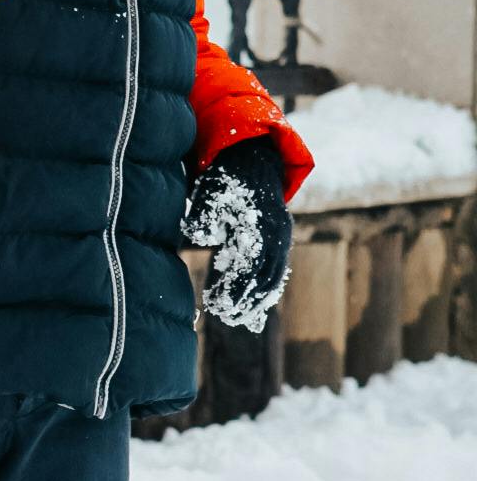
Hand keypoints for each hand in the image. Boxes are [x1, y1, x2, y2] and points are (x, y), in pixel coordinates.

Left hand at [183, 133, 293, 330]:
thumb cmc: (227, 179)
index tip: (217, 303)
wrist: (253, 162)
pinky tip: (253, 309)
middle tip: (225, 316)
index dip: (234, 285)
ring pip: (274, 276)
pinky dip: (266, 291)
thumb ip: (204, 214)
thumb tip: (197, 237)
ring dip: (257, 300)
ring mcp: (282, 238)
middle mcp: (275, 233)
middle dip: (246, 299)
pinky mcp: (280, 242)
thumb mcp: (212, 190)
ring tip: (236, 318)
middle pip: (264, 275)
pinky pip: (277, 271)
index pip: (249, 263)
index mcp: (258, 222)